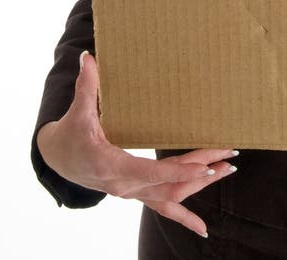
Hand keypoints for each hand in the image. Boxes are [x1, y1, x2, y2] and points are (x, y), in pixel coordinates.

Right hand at [36, 51, 237, 236]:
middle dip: (201, 171)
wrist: (58, 160)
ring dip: (200, 186)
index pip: (153, 172)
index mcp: (113, 166)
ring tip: (227, 170)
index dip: (179, 169)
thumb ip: (86, 86)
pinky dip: (184, 217)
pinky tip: (203, 228)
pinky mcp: (136, 193)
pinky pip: (163, 208)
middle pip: (170, 183)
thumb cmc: (70, 135)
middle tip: (228, 158)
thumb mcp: (77, 112)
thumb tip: (87, 58)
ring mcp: (132, 192)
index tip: (205, 166)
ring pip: (171, 196)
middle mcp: (126, 186)